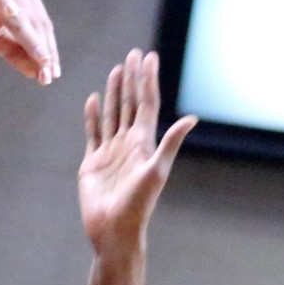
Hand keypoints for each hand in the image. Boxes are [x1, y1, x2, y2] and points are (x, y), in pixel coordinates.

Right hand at [0, 0, 59, 84]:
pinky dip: (8, 8)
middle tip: (48, 76)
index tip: (52, 76)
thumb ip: (15, 53)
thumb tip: (38, 72)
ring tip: (41, 58)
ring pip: (22, 15)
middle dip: (43, 50)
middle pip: (36, 22)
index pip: (40, 26)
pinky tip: (17, 20)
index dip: (48, 51)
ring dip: (32, 38)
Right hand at [77, 49, 196, 251]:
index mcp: (144, 142)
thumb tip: (190, 118)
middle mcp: (128, 143)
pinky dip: (93, 116)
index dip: (147, 80)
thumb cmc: (138, 205)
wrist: (114, 229)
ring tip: (115, 70)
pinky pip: (93, 133)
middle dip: (132, 79)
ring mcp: (110, 152)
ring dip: (115, 92)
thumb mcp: (156, 172)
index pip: (146, 103)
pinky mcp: (93, 163)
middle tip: (133, 55)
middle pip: (131, 103)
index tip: (148, 57)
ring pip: (113, 114)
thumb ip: (170, 144)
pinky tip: (94, 101)